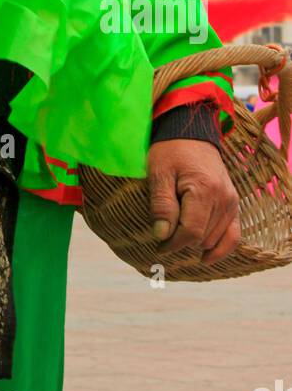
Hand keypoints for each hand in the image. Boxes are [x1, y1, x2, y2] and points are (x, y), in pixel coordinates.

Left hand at [148, 139, 240, 266]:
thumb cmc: (171, 150)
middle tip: (163, 239)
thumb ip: (161, 204)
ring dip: (196, 244)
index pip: (190, 232)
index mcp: (203, 190)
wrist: (191, 132)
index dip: (172, 244)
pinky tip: (206, 257)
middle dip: (181, 243)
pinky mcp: (234, 203)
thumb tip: (162, 235)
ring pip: (215, 239)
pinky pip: (234, 235)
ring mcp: (231, 202)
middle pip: (202, 238)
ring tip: (177, 241)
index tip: (157, 246)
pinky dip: (221, 248)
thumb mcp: (159, 173)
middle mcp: (223, 198)